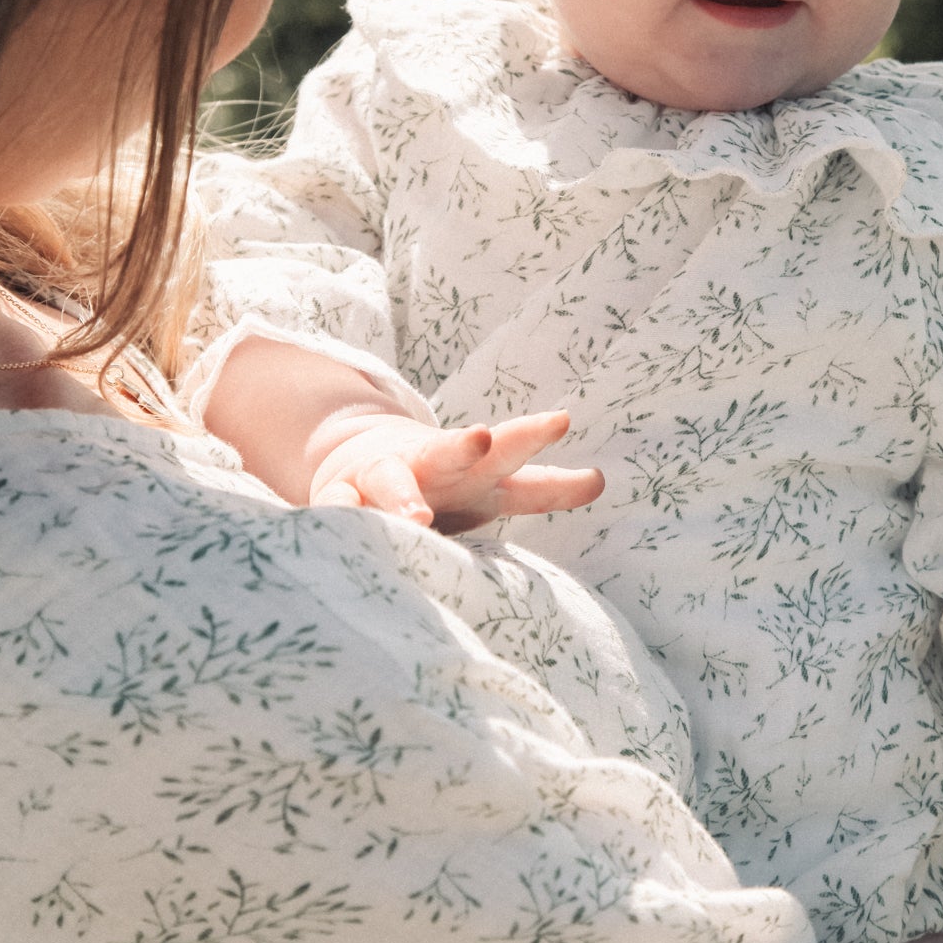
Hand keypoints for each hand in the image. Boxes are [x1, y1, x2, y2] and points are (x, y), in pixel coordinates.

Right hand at [307, 406, 602, 535]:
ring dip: (405, 496)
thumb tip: (602, 482)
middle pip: (454, 453)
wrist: (359, 459)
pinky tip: (341, 522)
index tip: (563, 420)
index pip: (517, 458)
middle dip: (468, 446)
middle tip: (482, 439)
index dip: (536, 440)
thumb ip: (541, 488)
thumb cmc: (444, 482)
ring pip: (395, 481)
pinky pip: (340, 507)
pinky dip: (341, 514)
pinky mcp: (344, 493)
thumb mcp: (493, 486)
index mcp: (477, 471)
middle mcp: (434, 466)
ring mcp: (386, 476)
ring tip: (417, 517)